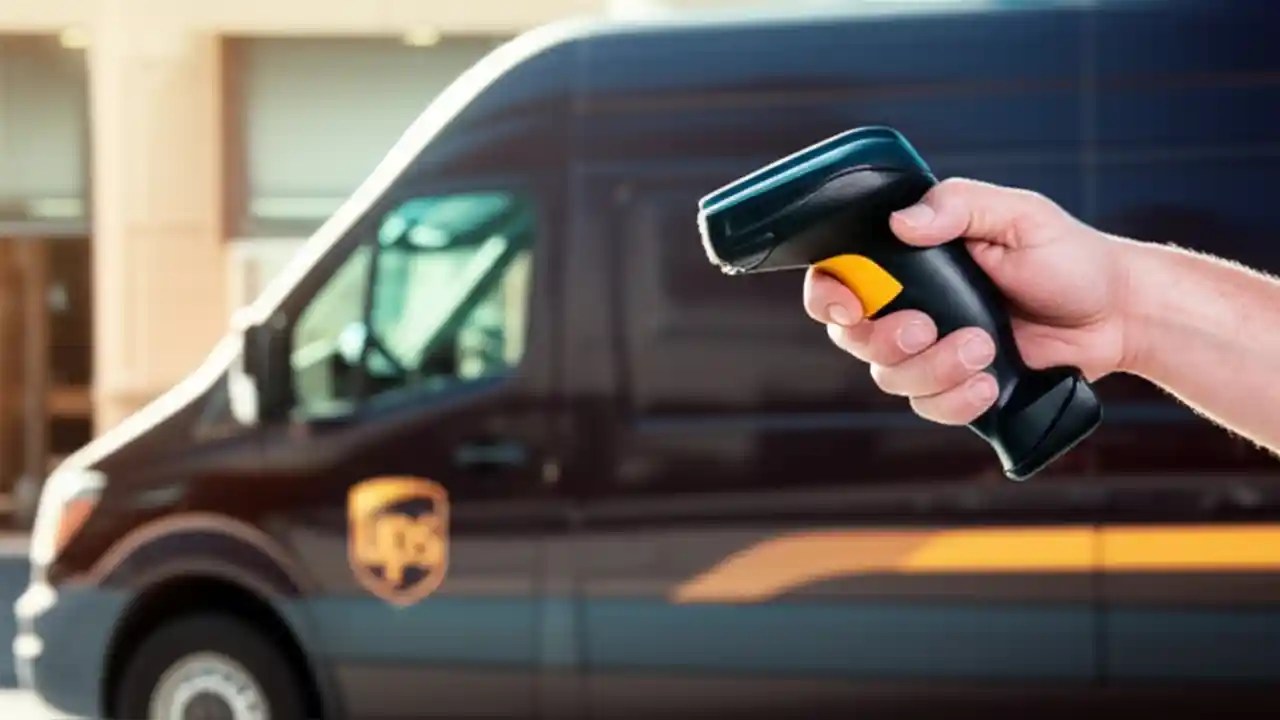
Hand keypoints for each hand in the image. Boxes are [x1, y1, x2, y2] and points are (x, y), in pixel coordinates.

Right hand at [802, 178, 1133, 425]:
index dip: (827, 297)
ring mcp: (930, 350)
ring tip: (985, 349)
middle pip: (853, 336)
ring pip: (890, 377)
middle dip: (884, 339)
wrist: (1115, 315)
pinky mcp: (956, 386)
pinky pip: (928, 407)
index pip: (838, 277)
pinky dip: (955, 399)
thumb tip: (903, 221)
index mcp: (909, 259)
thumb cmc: (1067, 257)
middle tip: (926, 328)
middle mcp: (910, 305)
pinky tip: (988, 383)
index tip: (852, 307)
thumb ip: (959, 205)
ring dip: (932, 369)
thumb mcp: (1018, 215)